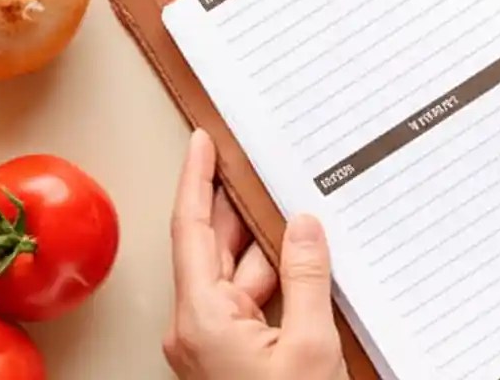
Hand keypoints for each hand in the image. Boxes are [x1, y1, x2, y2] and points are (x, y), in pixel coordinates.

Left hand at [164, 130, 345, 379]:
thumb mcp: (309, 345)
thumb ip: (304, 276)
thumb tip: (302, 225)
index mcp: (202, 318)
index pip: (191, 231)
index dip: (196, 181)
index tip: (201, 143)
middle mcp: (198, 326)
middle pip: (216, 249)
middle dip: (240, 206)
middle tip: (261, 162)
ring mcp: (215, 343)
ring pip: (240, 275)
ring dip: (268, 244)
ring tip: (300, 208)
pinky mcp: (234, 355)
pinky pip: (253, 300)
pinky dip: (277, 277)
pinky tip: (304, 257)